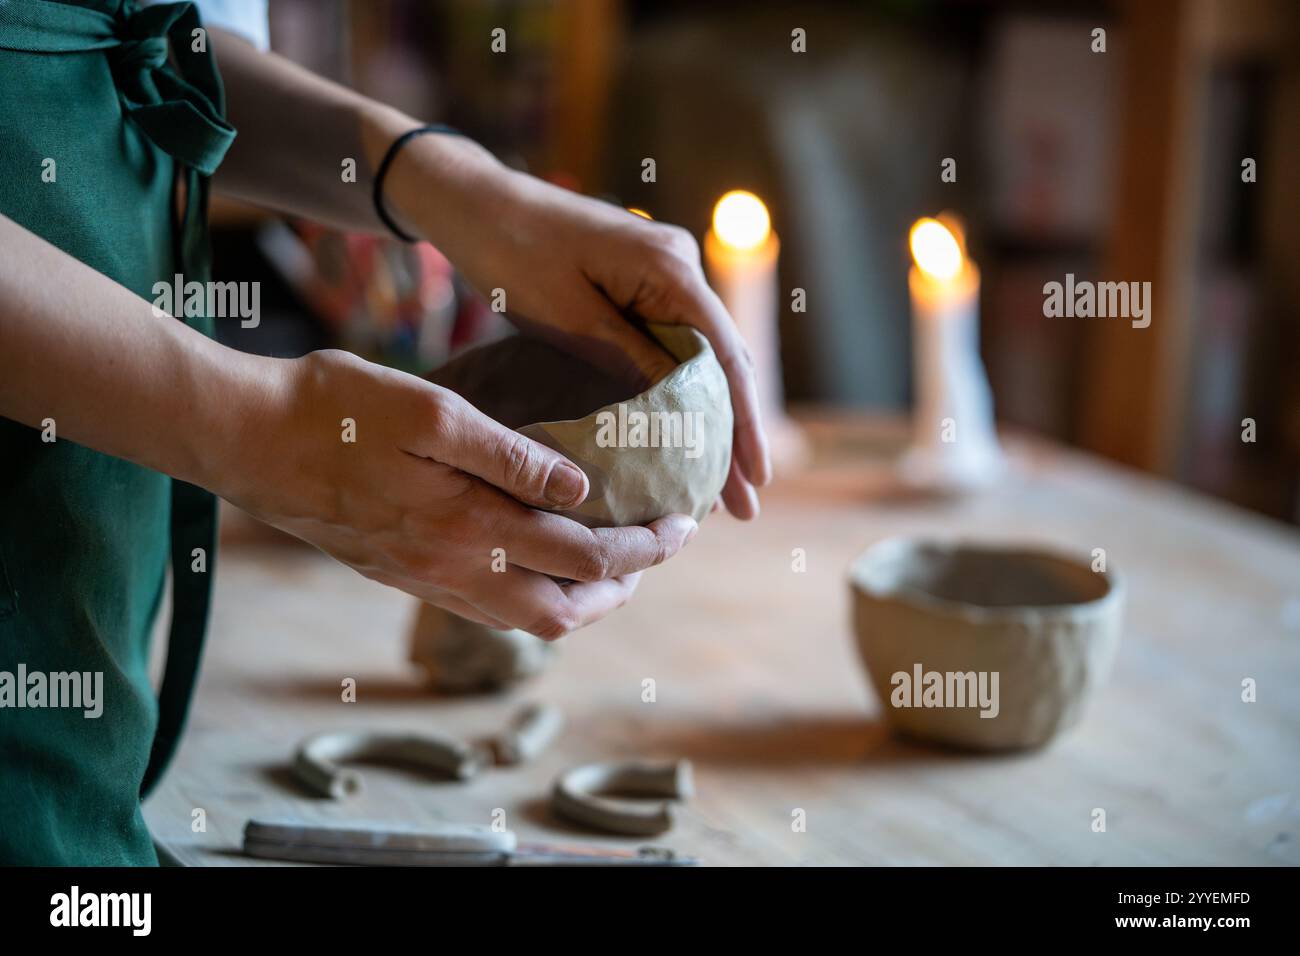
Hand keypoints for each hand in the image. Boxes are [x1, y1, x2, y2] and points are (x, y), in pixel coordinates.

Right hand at [218, 349, 697, 637]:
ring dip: (580, 601)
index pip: (587, 555)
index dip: (646, 546)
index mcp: (470, 528)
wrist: (246, 441)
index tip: (682, 523)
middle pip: (564, 611)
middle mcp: (453, 571)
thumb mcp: (432, 412)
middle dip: (623, 588)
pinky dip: (532, 598)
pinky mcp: (402, 576)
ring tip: (612, 567)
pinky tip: (538, 564)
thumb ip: (512, 457)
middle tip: (656, 549)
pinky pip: (485, 610)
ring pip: (525, 621)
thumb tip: (583, 492)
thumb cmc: (336, 409)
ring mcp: (425, 580)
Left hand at [382, 135, 771, 519]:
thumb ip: (629, 361)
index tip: (756, 477)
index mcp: (670, 268)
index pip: (724, 358)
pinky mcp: (640, 283)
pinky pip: (672, 346)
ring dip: (708, 421)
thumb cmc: (511, 254)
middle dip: (733, 435)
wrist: (474, 202)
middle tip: (744, 505)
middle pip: (722, 362)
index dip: (743, 423)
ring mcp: (664, 272)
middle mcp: (680, 266)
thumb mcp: (568, 317)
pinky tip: (679, 439)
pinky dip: (679, 396)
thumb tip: (682, 415)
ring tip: (718, 489)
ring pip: (700, 360)